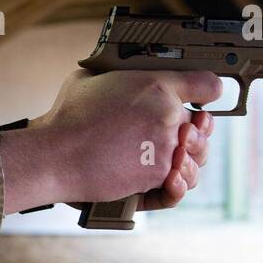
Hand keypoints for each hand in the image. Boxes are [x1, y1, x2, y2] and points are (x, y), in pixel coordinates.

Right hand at [0, 69, 219, 214]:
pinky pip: (180, 184)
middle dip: (192, 131)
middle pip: (201, 126)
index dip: (207, 91)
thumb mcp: (89, 78)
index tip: (204, 98)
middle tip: (177, 136)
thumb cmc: (66, 117)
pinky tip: (171, 180)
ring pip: (197, 158)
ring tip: (170, 162)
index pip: (205, 84)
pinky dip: (178, 185)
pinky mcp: (157, 177)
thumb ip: (115, 76)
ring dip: (187, 160)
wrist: (55, 155)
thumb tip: (116, 77)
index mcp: (157, 85)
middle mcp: (169, 116)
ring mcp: (166, 149)